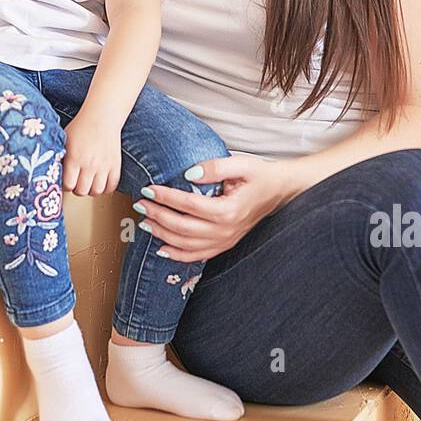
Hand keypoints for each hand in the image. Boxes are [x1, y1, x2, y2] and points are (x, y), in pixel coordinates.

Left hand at [62, 110, 122, 196]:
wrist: (102, 116)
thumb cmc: (81, 127)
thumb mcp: (64, 140)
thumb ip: (59, 157)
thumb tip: (52, 172)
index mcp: (74, 157)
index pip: (68, 185)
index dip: (65, 185)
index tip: (66, 181)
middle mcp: (90, 164)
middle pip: (82, 191)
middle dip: (77, 188)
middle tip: (77, 182)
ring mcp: (104, 166)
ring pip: (97, 191)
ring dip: (91, 189)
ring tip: (88, 182)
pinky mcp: (115, 165)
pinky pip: (111, 186)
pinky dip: (106, 187)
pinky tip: (100, 181)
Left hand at [135, 153, 304, 261]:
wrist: (279, 192)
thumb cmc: (259, 176)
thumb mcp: (241, 164)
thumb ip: (216, 167)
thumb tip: (189, 173)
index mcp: (228, 210)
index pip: (189, 205)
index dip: (166, 197)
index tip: (149, 188)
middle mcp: (226, 230)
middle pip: (183, 228)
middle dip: (158, 216)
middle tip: (140, 204)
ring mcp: (225, 241)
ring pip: (187, 245)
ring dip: (162, 235)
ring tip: (144, 222)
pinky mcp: (224, 245)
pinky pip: (197, 256)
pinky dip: (177, 255)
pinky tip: (161, 248)